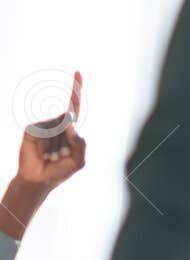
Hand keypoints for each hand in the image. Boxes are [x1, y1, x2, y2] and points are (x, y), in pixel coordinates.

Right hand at [2, 70, 85, 239]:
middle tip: (60, 158)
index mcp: (69, 130)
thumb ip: (79, 144)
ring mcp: (44, 125)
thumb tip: (69, 122)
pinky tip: (42, 153)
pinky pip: (44, 132)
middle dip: (67, 144)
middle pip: (68, 123)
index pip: (75, 107)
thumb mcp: (78, 162)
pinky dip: (46, 145)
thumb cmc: (60, 171)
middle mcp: (57, 124)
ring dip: (56, 148)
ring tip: (50, 157)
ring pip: (56, 129)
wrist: (39, 179)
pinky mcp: (32, 128)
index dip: (76, 90)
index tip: (78, 73)